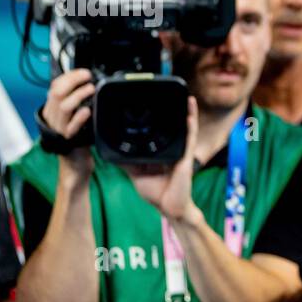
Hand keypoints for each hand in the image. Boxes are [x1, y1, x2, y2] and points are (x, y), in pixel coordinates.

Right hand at [42, 69, 96, 177]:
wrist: (76, 166)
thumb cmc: (78, 140)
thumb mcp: (74, 118)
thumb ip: (77, 104)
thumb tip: (87, 86)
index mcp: (53, 110)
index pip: (55, 86)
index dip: (69, 76)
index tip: (84, 72)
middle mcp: (53, 118)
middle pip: (56, 93)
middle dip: (73, 81)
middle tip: (88, 77)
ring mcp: (59, 129)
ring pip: (63, 106)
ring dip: (78, 95)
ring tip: (91, 89)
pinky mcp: (68, 140)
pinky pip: (71, 127)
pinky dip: (79, 117)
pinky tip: (87, 111)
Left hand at [124, 97, 197, 222]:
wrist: (168, 207)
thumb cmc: (156, 193)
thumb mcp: (135, 173)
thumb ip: (125, 161)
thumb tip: (111, 152)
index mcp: (161, 152)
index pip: (160, 131)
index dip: (158, 117)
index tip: (151, 103)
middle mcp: (173, 149)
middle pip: (175, 126)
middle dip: (174, 111)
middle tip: (170, 94)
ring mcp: (181, 152)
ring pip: (185, 128)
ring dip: (186, 112)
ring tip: (186, 97)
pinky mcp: (186, 157)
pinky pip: (189, 137)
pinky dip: (190, 124)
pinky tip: (189, 112)